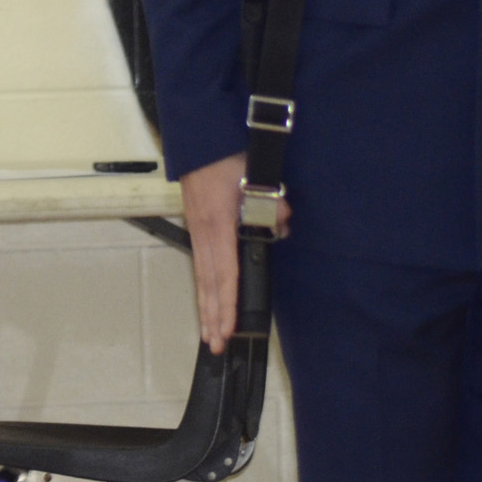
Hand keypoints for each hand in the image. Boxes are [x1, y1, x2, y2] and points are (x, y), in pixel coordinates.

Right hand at [181, 153, 288, 354]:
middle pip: (207, 282)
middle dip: (212, 315)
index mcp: (217, 223)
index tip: (227, 328)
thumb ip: (271, 203)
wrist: (201, 137)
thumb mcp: (254, 175)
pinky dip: (203, 285)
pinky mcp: (196, 224)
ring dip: (205, 305)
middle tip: (215, 344)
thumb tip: (284, 224)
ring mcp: (196, 228)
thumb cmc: (226, 155)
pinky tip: (207, 297)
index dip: (226, 304)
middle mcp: (203, 231)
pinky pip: (200, 263)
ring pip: (201, 275)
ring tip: (207, 332)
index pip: (224, 273)